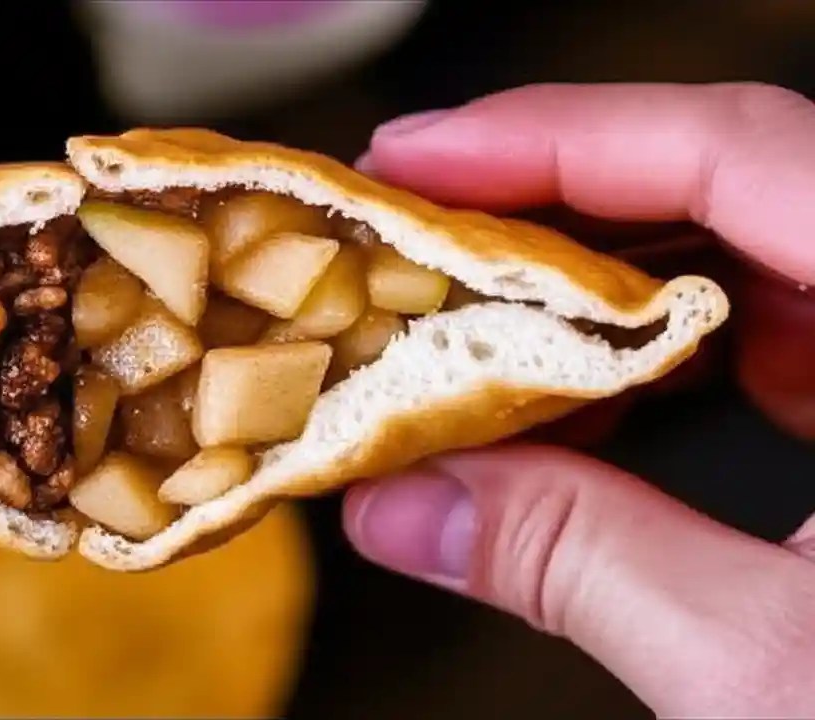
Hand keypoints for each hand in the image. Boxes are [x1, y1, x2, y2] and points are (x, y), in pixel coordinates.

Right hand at [347, 83, 814, 716]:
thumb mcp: (772, 676)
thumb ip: (581, 566)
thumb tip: (403, 509)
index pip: (744, 154)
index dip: (559, 134)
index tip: (415, 157)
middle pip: (731, 189)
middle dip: (551, 206)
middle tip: (412, 228)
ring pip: (742, 263)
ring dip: (588, 285)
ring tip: (461, 312)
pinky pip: (766, 340)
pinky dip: (650, 355)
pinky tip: (564, 395)